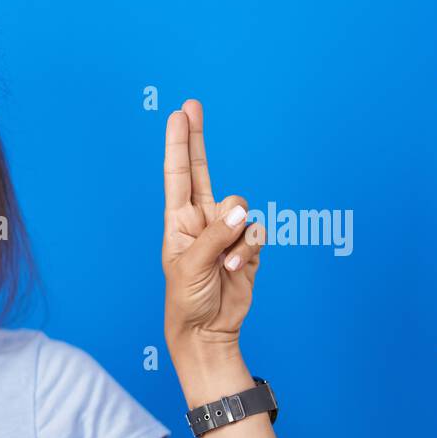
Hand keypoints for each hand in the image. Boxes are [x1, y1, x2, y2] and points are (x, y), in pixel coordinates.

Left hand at [162, 99, 265, 349]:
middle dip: (198, 140)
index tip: (178, 115)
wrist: (208, 331)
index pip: (178, 176)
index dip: (180, 145)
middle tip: (193, 105)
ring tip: (223, 265)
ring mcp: (226, 232)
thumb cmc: (187, 301)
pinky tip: (235, 270)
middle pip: (203, 172)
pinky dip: (249, 251)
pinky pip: (257, 233)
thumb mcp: (191, 268)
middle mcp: (202, 221)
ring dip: (236, 237)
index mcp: (179, 222)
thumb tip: (240, 210)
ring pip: (242, 208)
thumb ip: (215, 237)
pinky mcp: (247, 247)